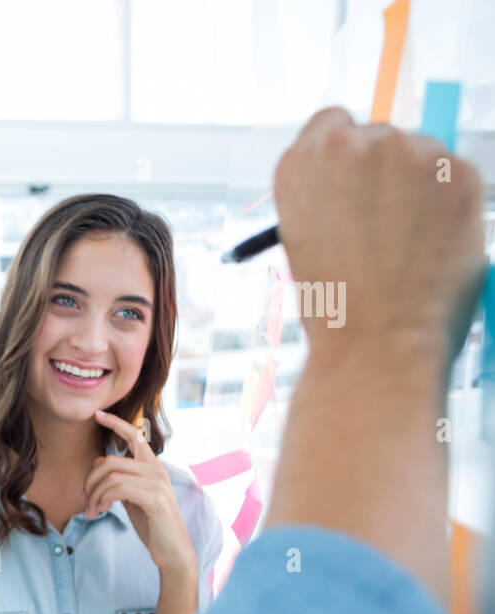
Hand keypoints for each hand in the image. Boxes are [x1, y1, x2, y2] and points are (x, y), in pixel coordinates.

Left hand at [85, 410, 196, 574]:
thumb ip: (118, 479)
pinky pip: (119, 489)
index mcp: (152, 467)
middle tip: (84, 499)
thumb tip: (98, 460)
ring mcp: (158, 483)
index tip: (96, 414)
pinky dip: (103, 500)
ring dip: (95, 495)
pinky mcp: (155, 499)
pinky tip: (100, 512)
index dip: (115, 423)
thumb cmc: (151, 524)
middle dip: (90, 480)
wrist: (171, 550)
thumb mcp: (130, 498)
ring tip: (92, 511)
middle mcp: (157, 470)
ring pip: (111, 476)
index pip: (134, 436)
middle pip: (110, 462)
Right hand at [273, 107, 486, 367]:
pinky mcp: (460, 172)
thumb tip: (366, 184)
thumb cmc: (336, 305)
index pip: (331, 123)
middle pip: (380, 137)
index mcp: (302, 162)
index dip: (344, 158)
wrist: (377, 342)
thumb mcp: (305, 238)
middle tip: (385, 225)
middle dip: (385, 174)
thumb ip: (331, 195)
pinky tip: (434, 247)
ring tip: (408, 246)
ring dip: (421, 188)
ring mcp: (410, 153)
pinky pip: (458, 178)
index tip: (354, 182)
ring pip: (424, 155)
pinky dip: (452, 206)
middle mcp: (353, 145)